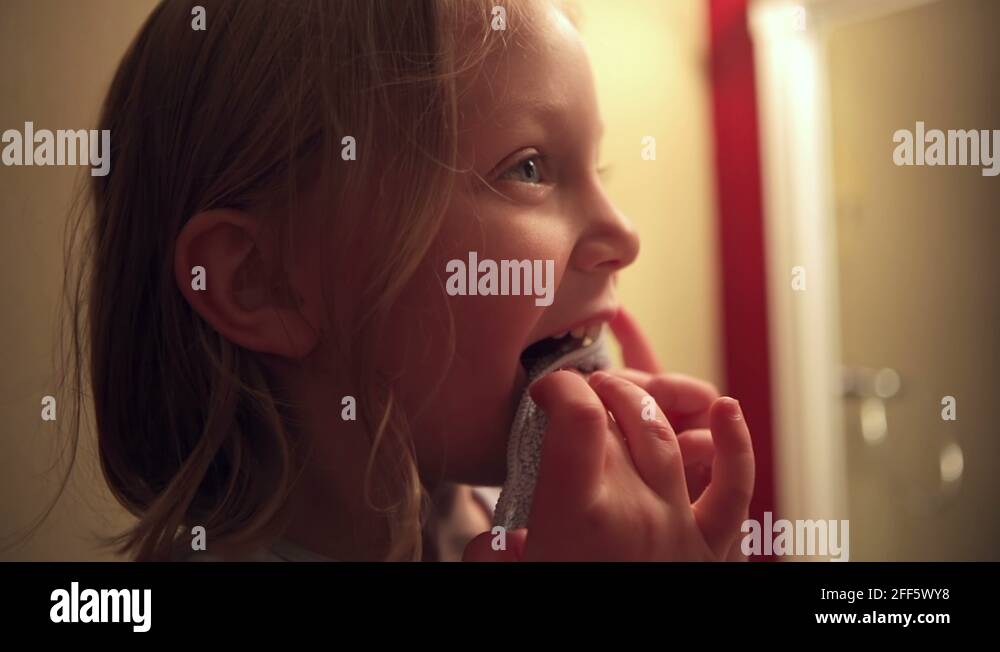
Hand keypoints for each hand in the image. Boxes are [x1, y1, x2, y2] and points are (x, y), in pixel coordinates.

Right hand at [464, 309, 754, 560]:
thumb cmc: (561, 615)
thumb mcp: (511, 582)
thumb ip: (492, 554)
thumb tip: (489, 535)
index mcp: (578, 515)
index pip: (578, 418)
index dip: (560, 388)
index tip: (546, 389)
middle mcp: (634, 511)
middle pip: (622, 419)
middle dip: (596, 392)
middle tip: (576, 397)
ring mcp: (678, 525)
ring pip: (671, 438)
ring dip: (645, 405)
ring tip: (620, 395)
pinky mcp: (709, 548)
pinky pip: (731, 490)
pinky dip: (736, 446)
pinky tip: (727, 408)